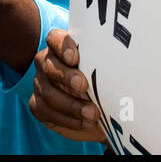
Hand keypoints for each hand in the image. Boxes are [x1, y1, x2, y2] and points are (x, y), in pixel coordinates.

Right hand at [28, 29, 107, 143]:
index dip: (62, 46)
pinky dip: (68, 119)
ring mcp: (40, 84)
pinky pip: (46, 111)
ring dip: (71, 104)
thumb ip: (106, 63)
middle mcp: (47, 62)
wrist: (102, 114)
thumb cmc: (105, 84)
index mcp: (62, 47)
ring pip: (47, 92)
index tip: (75, 58)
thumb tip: (122, 62)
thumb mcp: (107, 72)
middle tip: (83, 86)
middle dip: (66, 76)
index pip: (54, 38)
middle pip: (48, 64)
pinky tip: (85, 123)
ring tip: (92, 113)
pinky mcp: (39, 105)